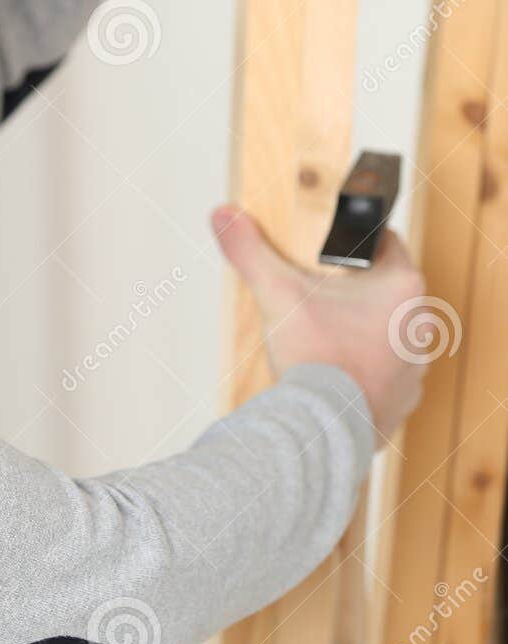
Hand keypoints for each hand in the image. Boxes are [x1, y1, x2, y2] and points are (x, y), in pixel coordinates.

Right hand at [211, 204, 427, 446]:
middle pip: (386, 290)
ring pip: (388, 332)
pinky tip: (335, 373)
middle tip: (317, 296)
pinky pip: (387, 373)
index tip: (329, 254)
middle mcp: (421, 324)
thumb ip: (250, 250)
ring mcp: (417, 365)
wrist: (322, 429)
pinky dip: (364, 371)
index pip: (387, 244)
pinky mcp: (406, 398)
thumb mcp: (277, 293)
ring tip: (324, 337)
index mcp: (403, 286)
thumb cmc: (314, 358)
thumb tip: (223, 214)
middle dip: (354, 291)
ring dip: (362, 331)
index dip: (355, 245)